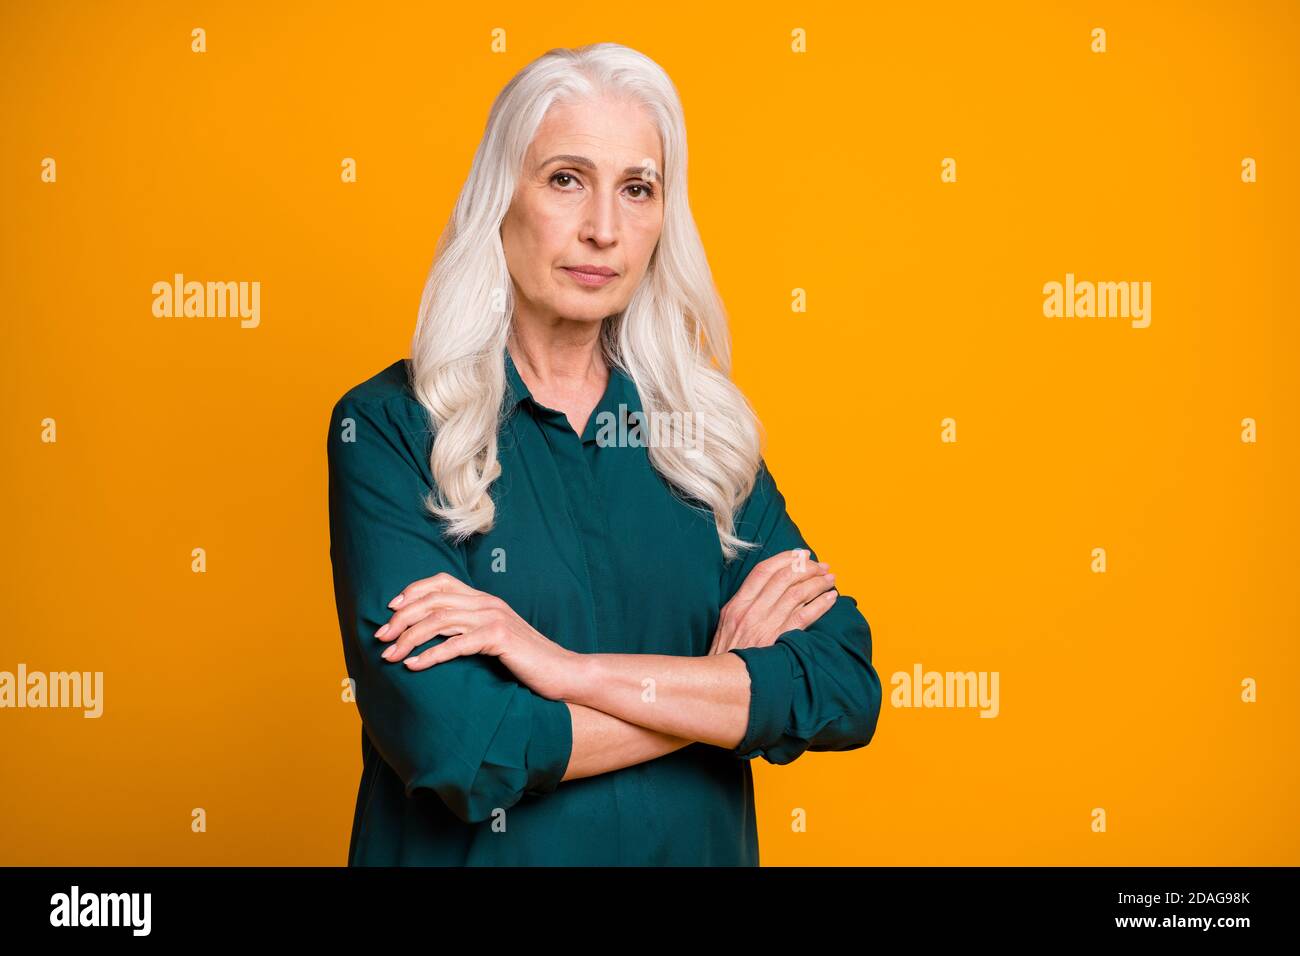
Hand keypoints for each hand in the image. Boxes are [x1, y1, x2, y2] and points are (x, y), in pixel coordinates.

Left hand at [373, 572, 580, 701]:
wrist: (563, 671)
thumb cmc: (527, 661)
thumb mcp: (495, 639)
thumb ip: (471, 630)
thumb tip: (436, 636)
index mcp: (485, 600)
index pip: (441, 582)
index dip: (412, 591)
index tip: (390, 609)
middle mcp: (487, 603)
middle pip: (433, 600)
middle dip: (401, 618)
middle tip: (380, 638)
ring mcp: (493, 618)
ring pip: (439, 621)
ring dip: (408, 639)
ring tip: (389, 656)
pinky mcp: (498, 639)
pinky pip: (455, 645)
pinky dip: (429, 655)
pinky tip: (413, 666)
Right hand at [709, 548, 836, 654]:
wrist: (725, 684)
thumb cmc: (726, 657)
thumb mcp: (726, 627)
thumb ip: (743, 608)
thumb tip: (765, 591)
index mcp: (736, 605)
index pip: (763, 571)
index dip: (785, 559)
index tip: (801, 555)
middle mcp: (751, 611)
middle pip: (784, 578)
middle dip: (807, 568)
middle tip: (822, 566)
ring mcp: (765, 626)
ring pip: (797, 593)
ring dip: (818, 582)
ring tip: (830, 579)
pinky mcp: (780, 641)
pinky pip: (806, 616)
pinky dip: (821, 603)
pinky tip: (831, 598)